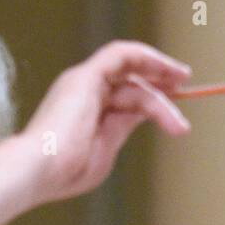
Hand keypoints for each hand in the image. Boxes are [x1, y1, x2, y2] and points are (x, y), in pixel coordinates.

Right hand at [22, 41, 191, 203]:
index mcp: (86, 111)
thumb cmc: (66, 171)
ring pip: (133, 78)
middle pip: (132, 82)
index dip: (153, 94)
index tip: (176, 97)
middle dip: (161, 78)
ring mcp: (83, 82)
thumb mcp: (106, 149)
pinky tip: (168, 71)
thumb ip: (123, 129)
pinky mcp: (86, 76)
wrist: (39, 169)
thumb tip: (144, 114)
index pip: (126, 94)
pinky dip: (147, 58)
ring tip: (178, 124)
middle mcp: (83, 90)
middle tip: (185, 81)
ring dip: (161, 96)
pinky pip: (122, 54)